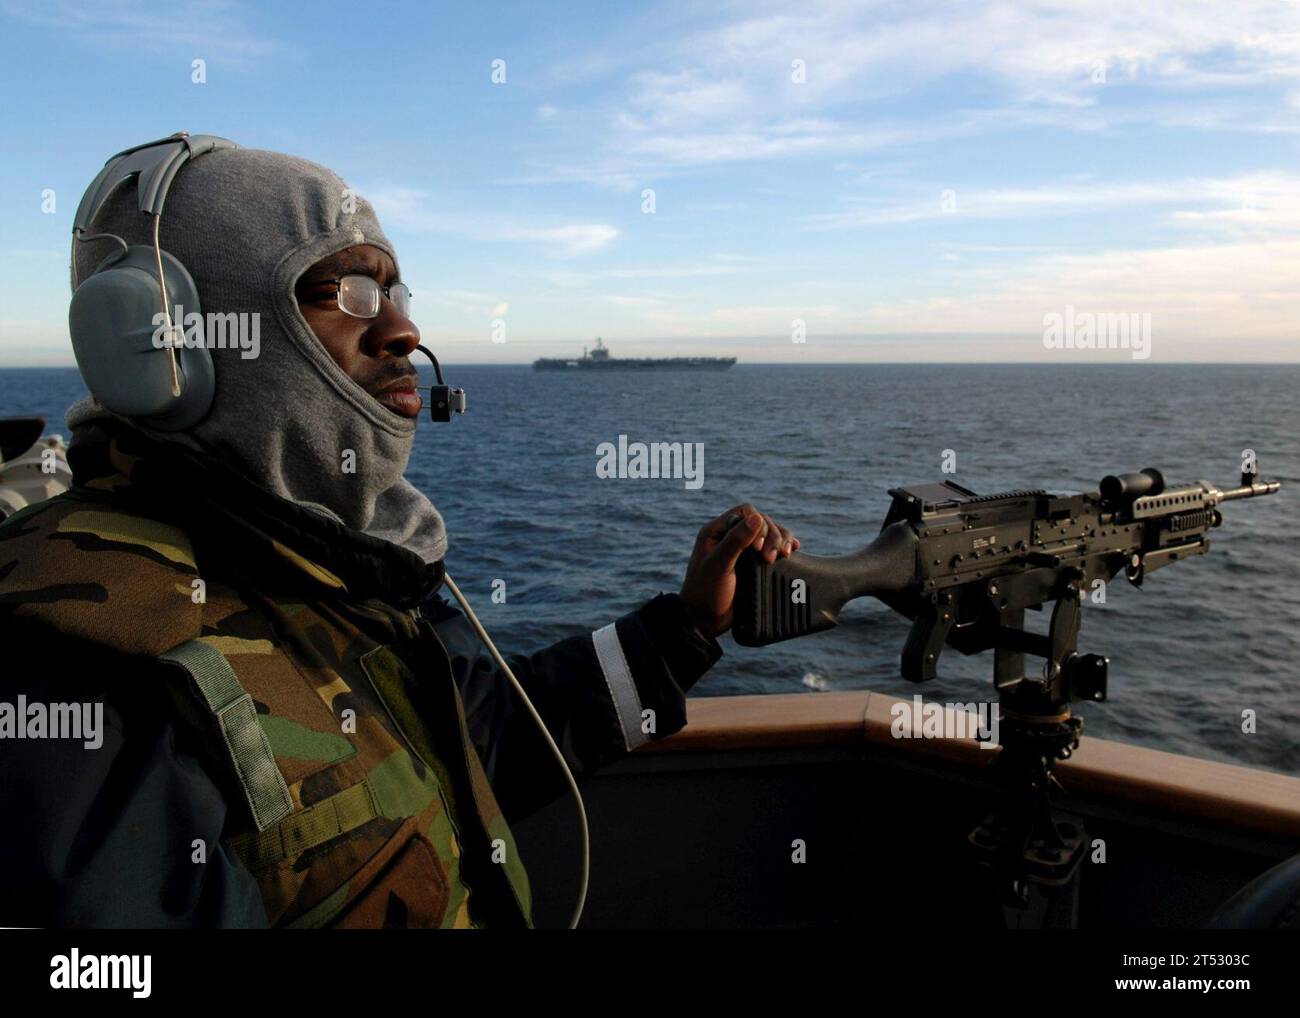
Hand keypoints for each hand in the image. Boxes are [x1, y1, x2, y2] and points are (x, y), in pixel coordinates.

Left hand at [679, 504, 798, 637]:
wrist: (705, 621)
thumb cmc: (706, 593)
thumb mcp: (719, 566)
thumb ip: (736, 541)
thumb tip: (758, 517)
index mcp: (716, 532)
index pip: (745, 512)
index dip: (758, 525)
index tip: (757, 549)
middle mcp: (729, 537)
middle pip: (761, 522)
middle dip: (772, 536)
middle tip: (770, 559)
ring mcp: (742, 550)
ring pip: (769, 533)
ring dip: (781, 540)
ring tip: (784, 555)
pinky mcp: (752, 564)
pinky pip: (772, 548)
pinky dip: (783, 546)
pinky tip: (793, 549)